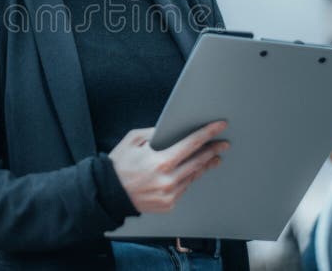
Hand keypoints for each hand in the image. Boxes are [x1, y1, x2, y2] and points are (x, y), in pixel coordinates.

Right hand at [108, 121, 229, 213]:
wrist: (108, 193)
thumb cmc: (119, 165)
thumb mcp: (132, 140)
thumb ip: (153, 133)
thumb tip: (170, 130)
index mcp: (161, 161)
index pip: (191, 144)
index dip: (207, 134)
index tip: (218, 127)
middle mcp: (168, 179)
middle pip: (198, 162)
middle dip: (212, 151)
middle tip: (222, 144)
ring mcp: (170, 194)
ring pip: (193, 176)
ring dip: (204, 165)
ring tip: (213, 158)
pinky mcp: (168, 204)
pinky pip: (183, 188)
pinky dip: (187, 179)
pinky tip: (190, 172)